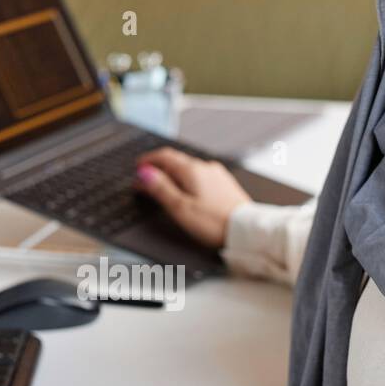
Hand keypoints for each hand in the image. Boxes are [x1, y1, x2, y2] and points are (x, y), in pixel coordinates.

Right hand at [134, 147, 251, 248]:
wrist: (246, 230)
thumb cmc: (214, 223)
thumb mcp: (180, 208)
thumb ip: (161, 189)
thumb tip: (144, 173)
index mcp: (192, 170)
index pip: (165, 156)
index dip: (148, 160)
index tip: (138, 167)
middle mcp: (205, 167)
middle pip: (177, 161)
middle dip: (159, 168)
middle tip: (147, 180)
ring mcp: (217, 175)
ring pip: (189, 168)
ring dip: (173, 174)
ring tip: (164, 187)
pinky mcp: (225, 185)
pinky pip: (201, 176)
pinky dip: (188, 180)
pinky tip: (187, 191)